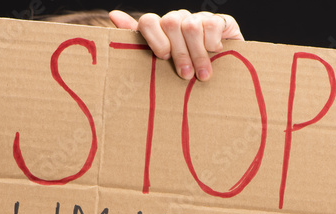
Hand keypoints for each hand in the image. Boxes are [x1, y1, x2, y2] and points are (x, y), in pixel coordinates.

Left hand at [109, 9, 243, 80]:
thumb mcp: (163, 67)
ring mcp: (199, 19)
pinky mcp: (220, 21)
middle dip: (179, 52)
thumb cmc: (187, 74)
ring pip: (191, 27)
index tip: (163, 58)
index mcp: (162, 30)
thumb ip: (138, 43)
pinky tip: (216, 53)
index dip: (154, 38)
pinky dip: (212, 43)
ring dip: (197, 55)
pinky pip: (211, 25)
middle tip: (185, 75)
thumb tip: (113, 14)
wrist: (223, 77)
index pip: (149, 21)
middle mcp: (179, 20)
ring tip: (202, 76)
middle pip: (171, 23)